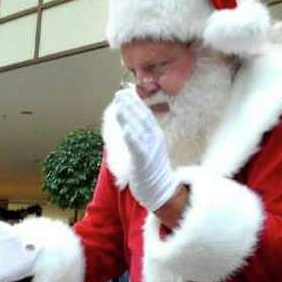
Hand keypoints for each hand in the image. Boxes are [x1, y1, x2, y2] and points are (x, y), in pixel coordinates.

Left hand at [112, 88, 179, 211]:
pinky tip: (125, 129)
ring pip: (139, 129)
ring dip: (129, 116)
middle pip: (142, 117)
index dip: (135, 102)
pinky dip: (132, 138)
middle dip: (131, 104)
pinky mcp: (144, 162)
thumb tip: (130, 123)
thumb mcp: (148, 147)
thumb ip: (141, 134)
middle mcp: (154, 139)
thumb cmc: (151, 169)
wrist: (162, 190)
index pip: (145, 114)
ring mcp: (150, 150)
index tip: (125, 92)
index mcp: (155, 134)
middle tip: (120, 93)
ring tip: (119, 105)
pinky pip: (138, 148)